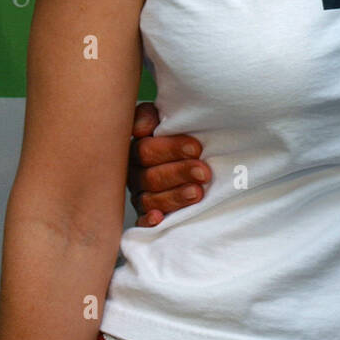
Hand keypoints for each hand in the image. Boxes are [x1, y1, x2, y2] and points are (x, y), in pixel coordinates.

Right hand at [127, 101, 208, 226]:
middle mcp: (135, 175)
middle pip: (150, 177)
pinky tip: (160, 219)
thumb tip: (142, 129)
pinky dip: (149, 221)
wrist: (191, 154)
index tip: (196, 148)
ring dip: (174, 197)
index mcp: (137, 150)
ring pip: (150, 200)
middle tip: (203, 172)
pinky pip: (141, 222)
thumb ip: (149, 116)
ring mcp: (141, 196)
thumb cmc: (177, 133)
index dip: (170, 149)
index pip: (145, 150)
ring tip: (197, 193)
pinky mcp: (147, 215)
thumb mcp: (162, 117)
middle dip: (179, 173)